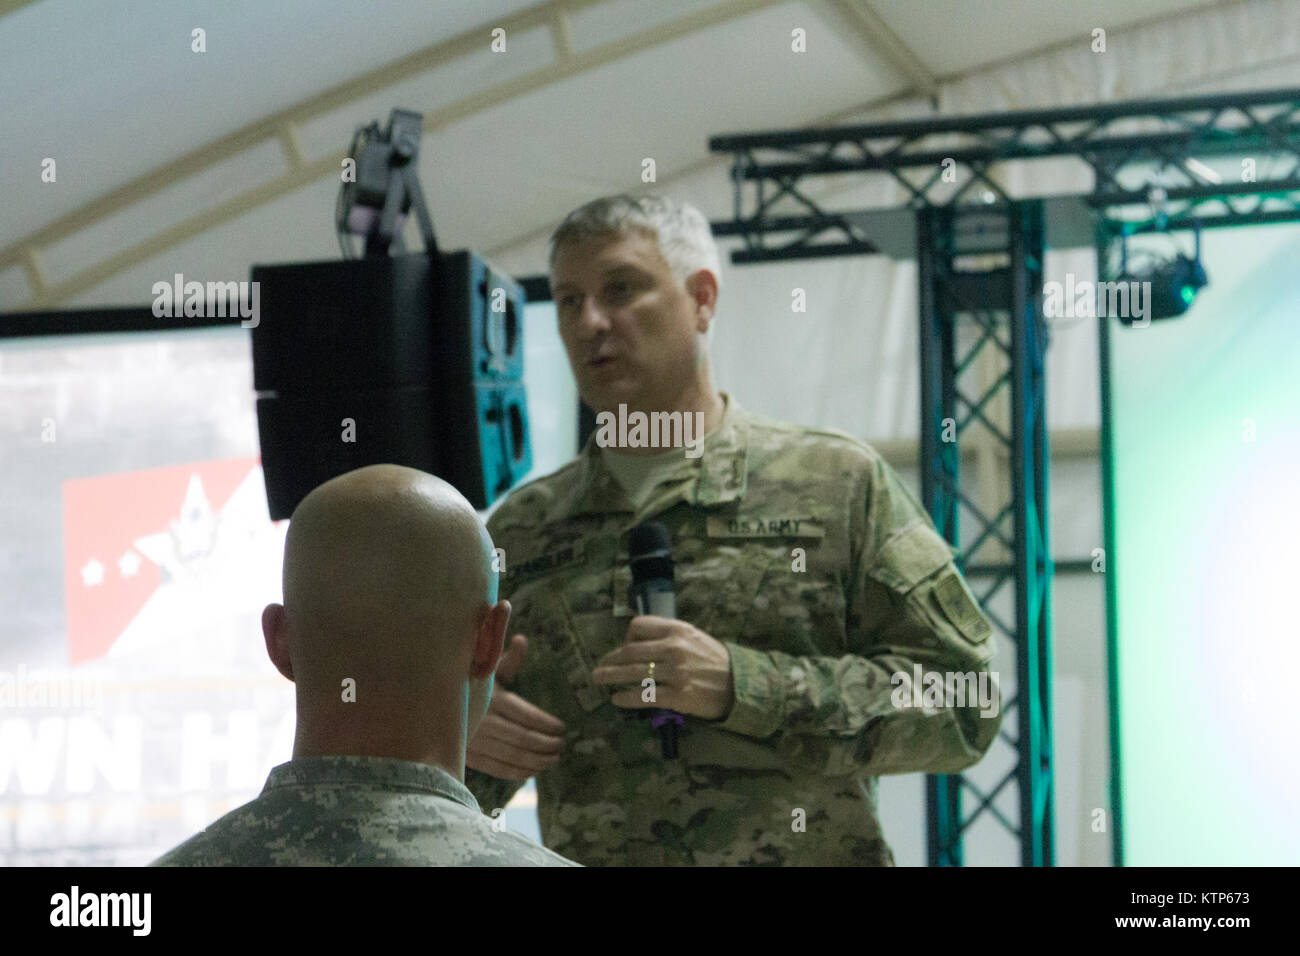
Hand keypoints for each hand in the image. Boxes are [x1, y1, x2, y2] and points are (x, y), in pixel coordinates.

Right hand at [466, 634, 565, 780]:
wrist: (429, 703)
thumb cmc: (466, 682)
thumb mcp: (486, 668)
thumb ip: (507, 660)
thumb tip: (521, 640)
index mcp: (491, 698)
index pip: (524, 714)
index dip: (545, 723)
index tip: (561, 727)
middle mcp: (483, 721)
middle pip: (521, 738)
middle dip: (545, 744)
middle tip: (561, 746)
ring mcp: (475, 740)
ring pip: (510, 756)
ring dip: (535, 761)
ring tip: (553, 760)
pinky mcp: (468, 756)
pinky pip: (496, 768)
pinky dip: (516, 772)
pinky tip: (532, 772)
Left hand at [591, 616, 734, 720]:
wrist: (740, 684)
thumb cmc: (715, 660)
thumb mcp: (694, 637)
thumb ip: (668, 636)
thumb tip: (638, 643)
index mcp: (677, 629)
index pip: (639, 626)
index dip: (626, 638)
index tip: (624, 649)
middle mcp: (674, 648)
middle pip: (630, 651)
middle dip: (610, 659)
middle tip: (598, 668)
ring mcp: (675, 672)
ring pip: (633, 673)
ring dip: (611, 676)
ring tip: (599, 679)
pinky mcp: (677, 695)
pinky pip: (644, 696)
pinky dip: (626, 698)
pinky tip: (617, 699)